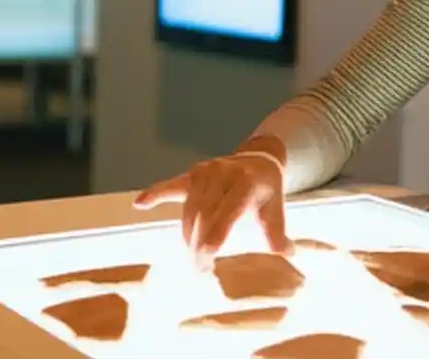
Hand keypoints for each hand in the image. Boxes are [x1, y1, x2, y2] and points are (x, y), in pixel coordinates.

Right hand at [133, 149, 292, 270]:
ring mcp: (206, 171)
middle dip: (199, 243)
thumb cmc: (266, 190)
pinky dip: (155, 193)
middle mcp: (224, 173)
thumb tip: (288, 255)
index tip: (206, 255)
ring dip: (187, 234)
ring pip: (189, 207)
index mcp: (247, 183)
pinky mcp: (191, 174)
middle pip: (205, 213)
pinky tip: (140, 203)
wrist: (258, 159)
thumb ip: (277, 233)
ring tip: (190, 257)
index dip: (217, 233)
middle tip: (198, 269)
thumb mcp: (276, 209)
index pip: (229, 211)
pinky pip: (171, 186)